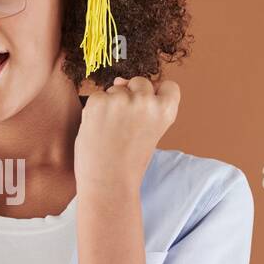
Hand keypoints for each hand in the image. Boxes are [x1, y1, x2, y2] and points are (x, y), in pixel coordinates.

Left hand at [75, 76, 180, 194]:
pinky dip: (94, 111)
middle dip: (131, 97)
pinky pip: (97, 97)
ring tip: (110, 132)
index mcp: (166, 110)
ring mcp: (122, 100)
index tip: (147, 114)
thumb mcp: (150, 131)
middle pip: (140, 82)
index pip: (169, 86)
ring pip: (116, 89)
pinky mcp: (98, 102)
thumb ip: (143, 105)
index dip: (156, 97)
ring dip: (111, 104)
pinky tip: (97, 130)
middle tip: (125, 127)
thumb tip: (120, 81)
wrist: (108, 183)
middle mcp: (147, 101)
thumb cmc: (128, 161)